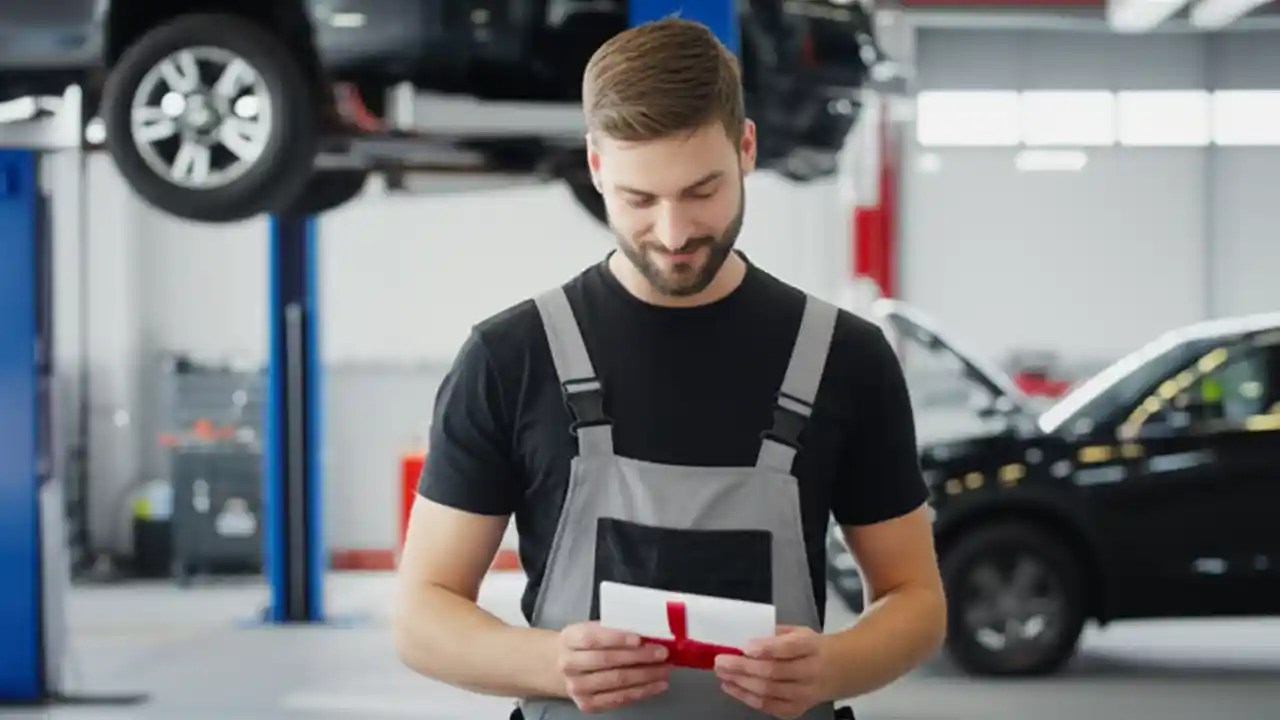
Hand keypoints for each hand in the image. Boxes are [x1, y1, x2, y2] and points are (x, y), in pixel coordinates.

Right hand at [555, 621, 671, 712]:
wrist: (563, 666)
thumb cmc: (585, 644)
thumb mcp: (592, 628)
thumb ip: (615, 628)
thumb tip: (649, 631)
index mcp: (570, 639)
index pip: (593, 638)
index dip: (617, 638)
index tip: (640, 638)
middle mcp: (569, 664)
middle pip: (607, 661)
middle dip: (639, 657)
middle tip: (662, 653)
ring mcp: (577, 687)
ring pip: (616, 682)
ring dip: (645, 676)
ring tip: (664, 669)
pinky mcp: (588, 704)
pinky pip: (619, 699)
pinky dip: (642, 691)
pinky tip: (657, 684)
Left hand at [714, 625, 825, 718]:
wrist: (842, 670)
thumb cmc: (811, 647)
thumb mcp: (799, 632)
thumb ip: (774, 634)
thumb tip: (743, 639)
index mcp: (811, 646)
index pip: (789, 648)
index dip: (766, 648)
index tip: (745, 646)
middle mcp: (810, 671)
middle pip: (773, 672)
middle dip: (743, 667)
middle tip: (720, 661)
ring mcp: (805, 693)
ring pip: (768, 691)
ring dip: (740, 683)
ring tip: (722, 674)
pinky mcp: (798, 708)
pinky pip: (769, 706)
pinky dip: (748, 698)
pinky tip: (732, 688)